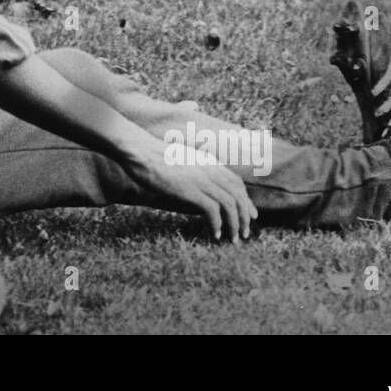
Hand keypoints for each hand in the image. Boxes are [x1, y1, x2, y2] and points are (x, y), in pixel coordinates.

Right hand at [127, 149, 256, 243]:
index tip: (250, 215)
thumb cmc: (153, 156)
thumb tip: (195, 183)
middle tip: (244, 233)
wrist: (140, 151)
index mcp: (208, 162)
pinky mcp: (191, 190)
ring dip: (234, 224)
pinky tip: (215, 234)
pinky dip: (217, 225)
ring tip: (232, 239)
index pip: (236, 183)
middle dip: (244, 216)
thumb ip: (193, 170)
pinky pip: (213, 211)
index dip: (246, 200)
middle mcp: (210, 170)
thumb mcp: (181, 160)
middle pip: (238, 195)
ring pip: (230, 205)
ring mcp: (201, 180)